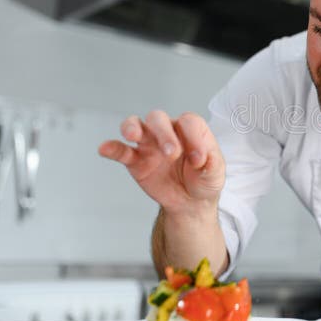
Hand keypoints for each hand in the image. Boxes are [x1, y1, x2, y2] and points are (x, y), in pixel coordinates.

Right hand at [98, 111, 224, 217]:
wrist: (191, 202)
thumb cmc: (204, 179)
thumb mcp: (216, 172)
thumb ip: (212, 162)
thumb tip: (200, 158)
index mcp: (190, 130)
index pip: (188, 122)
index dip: (194, 138)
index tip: (199, 160)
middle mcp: (167, 132)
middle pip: (158, 118)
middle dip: (163, 133)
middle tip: (172, 153)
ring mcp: (149, 145)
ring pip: (135, 124)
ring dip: (131, 127)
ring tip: (133, 135)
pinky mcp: (135, 161)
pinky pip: (120, 150)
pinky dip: (112, 147)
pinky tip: (105, 148)